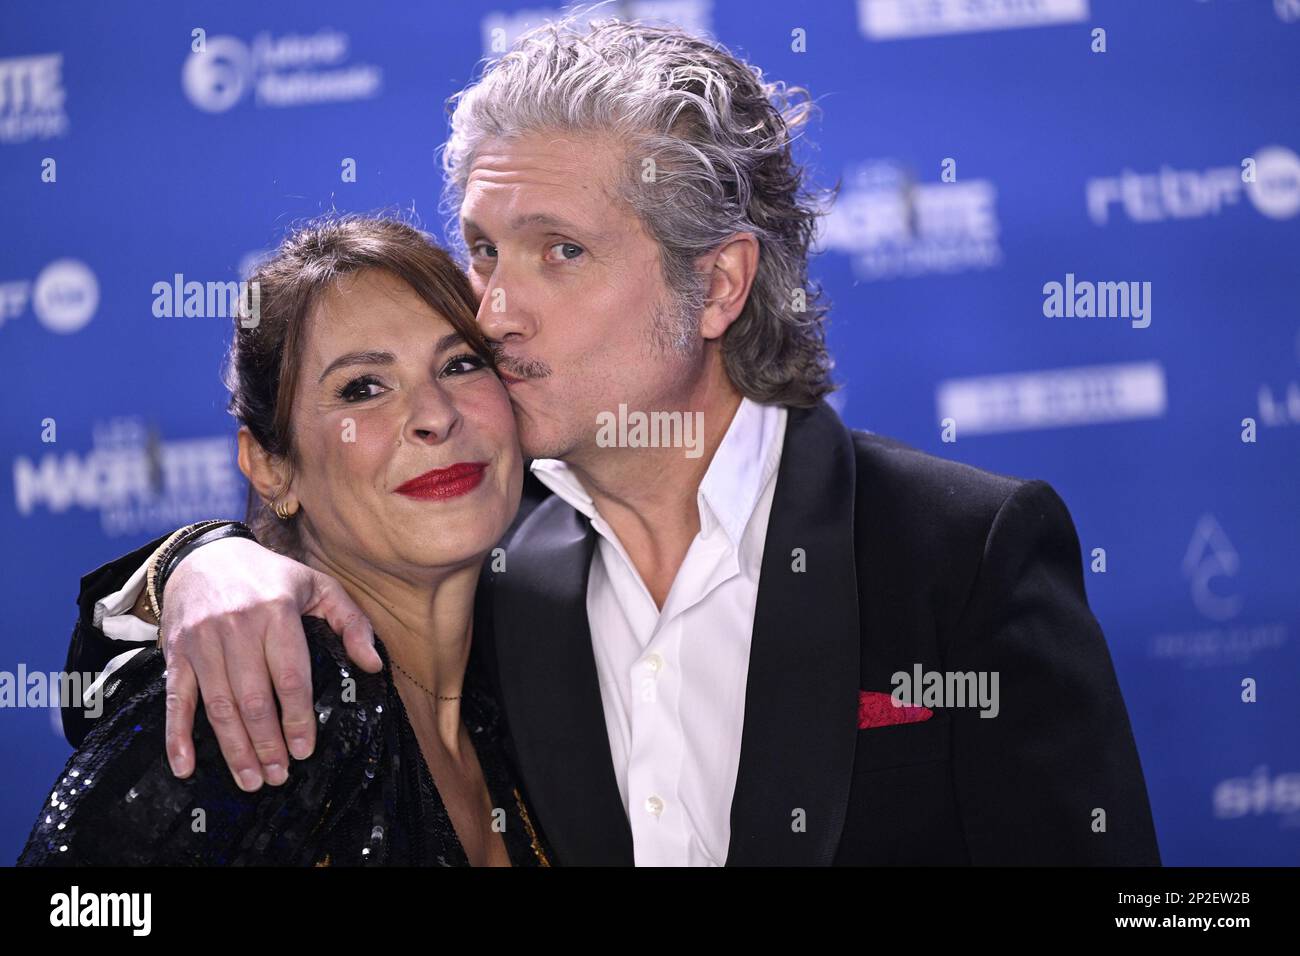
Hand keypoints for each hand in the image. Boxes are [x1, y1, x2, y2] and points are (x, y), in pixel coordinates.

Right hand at [158, 537, 380, 790]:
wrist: (204, 556)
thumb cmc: (270, 576)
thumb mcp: (319, 586)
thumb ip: (351, 623)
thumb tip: (373, 664)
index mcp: (276, 611)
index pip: (289, 676)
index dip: (297, 718)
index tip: (304, 749)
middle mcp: (236, 626)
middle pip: (252, 698)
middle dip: (267, 743)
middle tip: (279, 775)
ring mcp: (201, 641)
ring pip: (218, 705)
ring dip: (234, 749)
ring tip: (252, 779)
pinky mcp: (175, 652)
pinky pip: (176, 700)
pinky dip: (176, 736)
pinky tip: (185, 767)